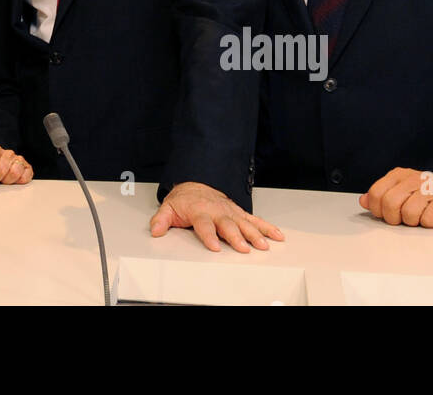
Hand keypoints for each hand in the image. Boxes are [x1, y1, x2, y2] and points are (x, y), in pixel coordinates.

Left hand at [149, 181, 283, 253]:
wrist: (196, 184)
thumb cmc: (185, 200)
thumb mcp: (168, 207)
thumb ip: (161, 219)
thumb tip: (155, 230)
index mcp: (200, 211)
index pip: (204, 225)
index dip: (209, 236)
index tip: (214, 246)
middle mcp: (217, 211)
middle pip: (228, 225)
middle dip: (236, 237)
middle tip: (244, 248)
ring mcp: (230, 212)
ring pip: (245, 223)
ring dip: (255, 234)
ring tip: (263, 245)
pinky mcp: (239, 213)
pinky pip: (255, 220)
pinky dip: (267, 227)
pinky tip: (277, 236)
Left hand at [359, 167, 432, 226]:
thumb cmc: (423, 194)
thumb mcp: (399, 191)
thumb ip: (381, 195)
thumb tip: (364, 201)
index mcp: (398, 175)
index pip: (376, 193)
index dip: (377, 209)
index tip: (384, 214)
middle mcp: (413, 178)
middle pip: (390, 204)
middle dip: (393, 218)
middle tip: (401, 219)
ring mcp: (430, 189)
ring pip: (408, 214)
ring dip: (412, 222)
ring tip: (418, 216)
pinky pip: (427, 220)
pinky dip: (427, 223)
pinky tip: (431, 216)